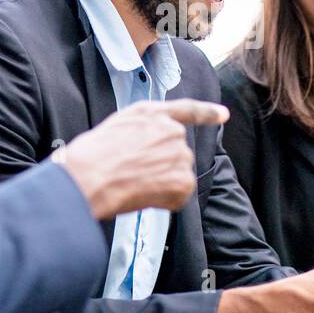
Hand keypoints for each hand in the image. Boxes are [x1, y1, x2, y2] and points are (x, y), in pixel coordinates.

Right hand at [54, 99, 227, 219]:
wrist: (89, 177)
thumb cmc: (90, 156)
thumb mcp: (116, 127)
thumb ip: (141, 132)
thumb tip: (145, 151)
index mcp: (151, 113)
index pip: (186, 110)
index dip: (207, 113)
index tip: (224, 115)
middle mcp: (170, 130)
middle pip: (178, 153)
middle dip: (161, 167)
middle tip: (133, 174)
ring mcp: (179, 154)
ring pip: (178, 175)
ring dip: (162, 185)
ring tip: (134, 184)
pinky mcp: (183, 179)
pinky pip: (178, 196)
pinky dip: (164, 202)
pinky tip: (143, 196)